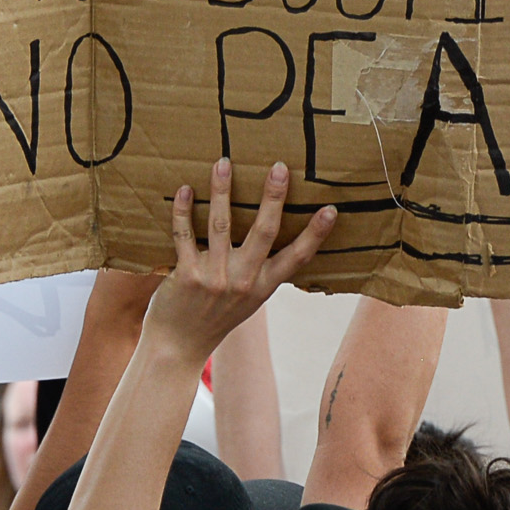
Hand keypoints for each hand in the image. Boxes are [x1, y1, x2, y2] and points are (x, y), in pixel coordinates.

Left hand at [142, 160, 336, 361]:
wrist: (178, 346)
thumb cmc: (215, 318)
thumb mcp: (247, 300)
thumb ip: (260, 272)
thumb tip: (273, 236)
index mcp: (263, 286)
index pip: (296, 257)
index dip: (315, 234)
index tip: (330, 210)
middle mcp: (243, 281)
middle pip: (264, 232)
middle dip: (273, 198)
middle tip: (280, 168)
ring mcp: (214, 277)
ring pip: (221, 225)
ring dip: (222, 191)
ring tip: (223, 163)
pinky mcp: (187, 275)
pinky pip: (185, 236)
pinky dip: (184, 211)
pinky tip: (185, 190)